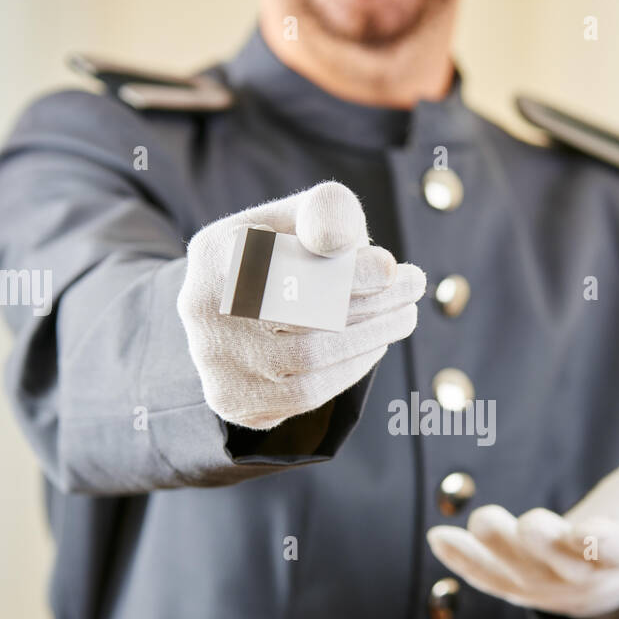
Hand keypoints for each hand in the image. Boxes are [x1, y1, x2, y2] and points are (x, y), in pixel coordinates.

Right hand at [177, 181, 424, 429]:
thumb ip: (328, 216)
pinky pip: (308, 392)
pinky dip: (351, 367)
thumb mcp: (298, 218)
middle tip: (415, 285)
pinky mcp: (235, 402)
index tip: (391, 267)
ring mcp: (216, 363)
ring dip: (372, 335)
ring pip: (310, 356)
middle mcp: (204, 311)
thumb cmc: (280, 253)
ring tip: (406, 314)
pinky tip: (375, 345)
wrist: (232, 314)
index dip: (343, 270)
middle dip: (371, 300)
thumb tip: (374, 260)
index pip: (285, 263)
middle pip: (302, 312)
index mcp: (216, 255)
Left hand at [426, 458, 618, 618]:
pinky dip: (462, 562)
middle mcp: (584, 577)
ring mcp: (547, 586)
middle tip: (523, 523)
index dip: (603, 545)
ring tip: (476, 521)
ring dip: (494, 553)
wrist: (611, 567)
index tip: (590, 532)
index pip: (616, 554)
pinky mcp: (516, 586)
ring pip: (520, 575)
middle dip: (542, 546)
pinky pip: (488, 578)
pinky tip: (438, 537)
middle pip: (562, 565)